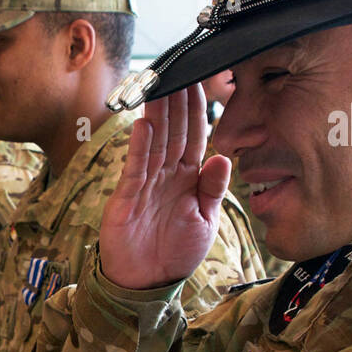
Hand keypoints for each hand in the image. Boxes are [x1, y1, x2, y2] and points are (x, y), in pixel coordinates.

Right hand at [98, 84, 230, 289]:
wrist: (146, 283)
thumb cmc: (176, 253)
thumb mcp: (206, 222)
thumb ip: (213, 190)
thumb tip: (225, 157)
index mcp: (189, 179)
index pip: (195, 136)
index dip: (197, 110)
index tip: (200, 81)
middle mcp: (167, 175)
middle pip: (173, 131)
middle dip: (175, 100)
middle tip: (176, 68)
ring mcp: (145, 183)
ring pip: (154, 141)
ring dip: (157, 113)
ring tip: (159, 84)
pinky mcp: (127, 196)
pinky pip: (135, 167)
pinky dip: (139, 145)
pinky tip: (143, 123)